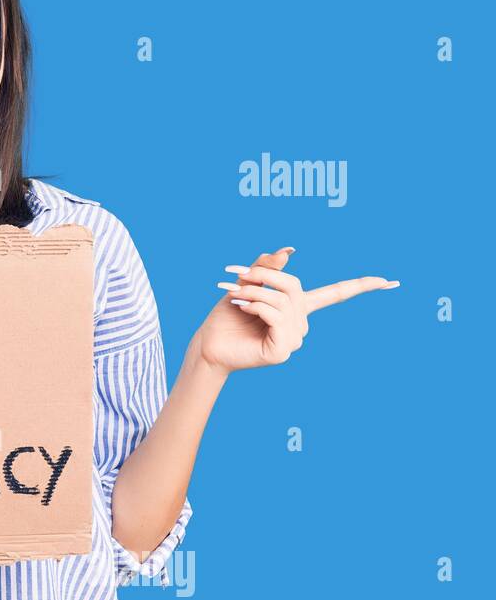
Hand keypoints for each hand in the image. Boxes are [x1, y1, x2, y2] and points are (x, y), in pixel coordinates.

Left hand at [190, 246, 399, 374]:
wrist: (209, 343)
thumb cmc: (227, 316)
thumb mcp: (246, 284)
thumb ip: (267, 268)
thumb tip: (290, 249)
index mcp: (298, 307)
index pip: (337, 294)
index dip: (362, 286)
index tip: (390, 281)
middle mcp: (301, 323)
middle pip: (295, 287)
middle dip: (264, 277)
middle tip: (237, 277)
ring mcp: (294, 338)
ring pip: (283, 301)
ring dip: (254, 293)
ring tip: (233, 298)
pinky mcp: (283, 350)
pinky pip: (276, 317)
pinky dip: (256, 307)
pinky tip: (242, 310)